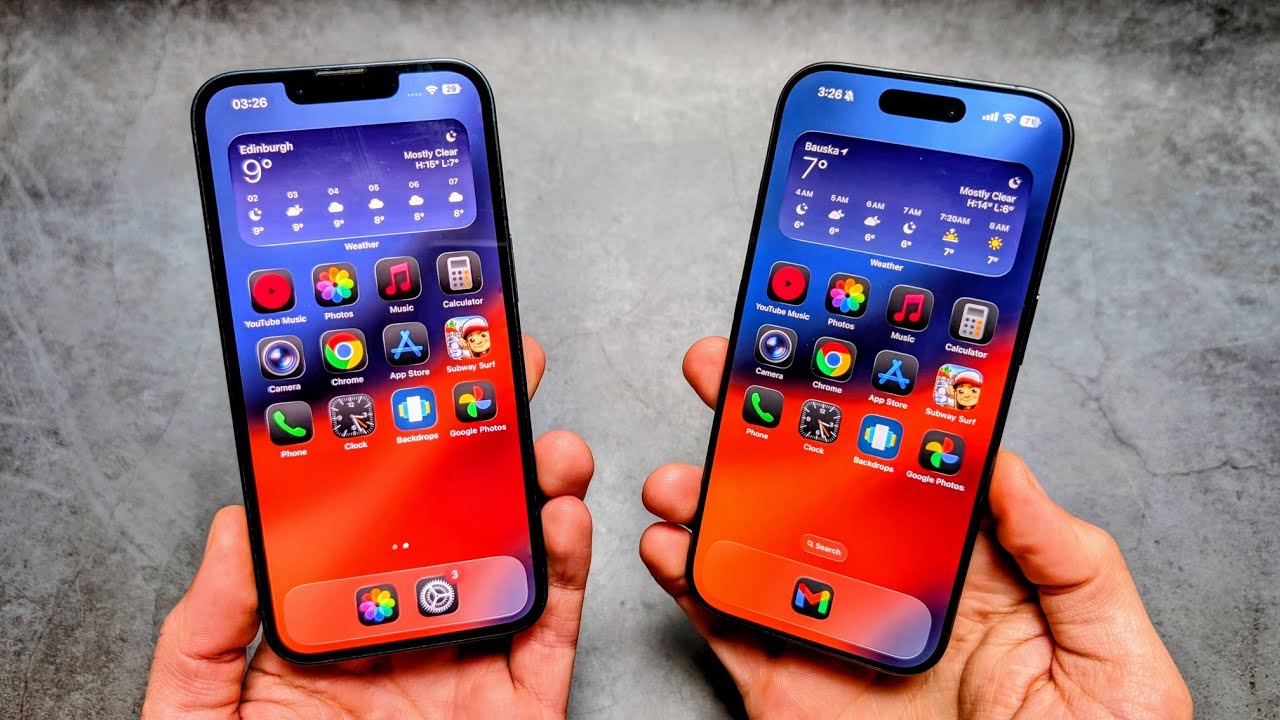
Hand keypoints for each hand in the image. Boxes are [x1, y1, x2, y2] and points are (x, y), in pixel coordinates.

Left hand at [144, 335, 593, 718]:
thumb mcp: (199, 715)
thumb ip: (210, 624)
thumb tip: (239, 523)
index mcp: (328, 626)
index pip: (364, 519)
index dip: (385, 444)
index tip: (400, 377)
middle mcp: (407, 635)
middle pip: (455, 521)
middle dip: (484, 440)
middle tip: (499, 368)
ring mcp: (468, 671)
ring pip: (517, 562)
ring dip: (539, 490)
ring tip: (544, 437)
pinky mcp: (521, 708)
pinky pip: (553, 632)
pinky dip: (571, 570)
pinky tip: (563, 516)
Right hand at [640, 337, 1191, 718]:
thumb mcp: (1110, 653)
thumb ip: (1066, 555)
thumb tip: (1002, 462)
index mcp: (961, 566)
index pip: (898, 465)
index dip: (857, 401)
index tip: (823, 346)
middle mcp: (885, 587)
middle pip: (810, 491)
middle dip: (757, 426)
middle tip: (719, 371)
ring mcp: (831, 634)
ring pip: (754, 548)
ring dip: (707, 500)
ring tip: (680, 474)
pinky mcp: (786, 688)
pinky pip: (729, 627)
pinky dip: (688, 583)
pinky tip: (668, 545)